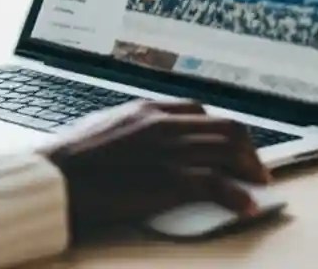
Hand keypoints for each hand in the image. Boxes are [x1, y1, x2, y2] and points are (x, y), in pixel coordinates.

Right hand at [42, 100, 270, 240]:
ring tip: (260, 184)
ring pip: (228, 151)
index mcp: (146, 110)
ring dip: (251, 169)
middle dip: (247, 147)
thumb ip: (128, 128)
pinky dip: (238, 196)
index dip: (219, 128)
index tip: (228, 144)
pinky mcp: (171, 180)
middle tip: (255, 166)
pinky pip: (218, 185)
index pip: (197, 110)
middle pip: (224, 127)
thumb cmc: (69, 159)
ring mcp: (169, 151)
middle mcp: (164, 125)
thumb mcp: (102, 128)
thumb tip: (138, 138)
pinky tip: (247, 207)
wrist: (56, 177)